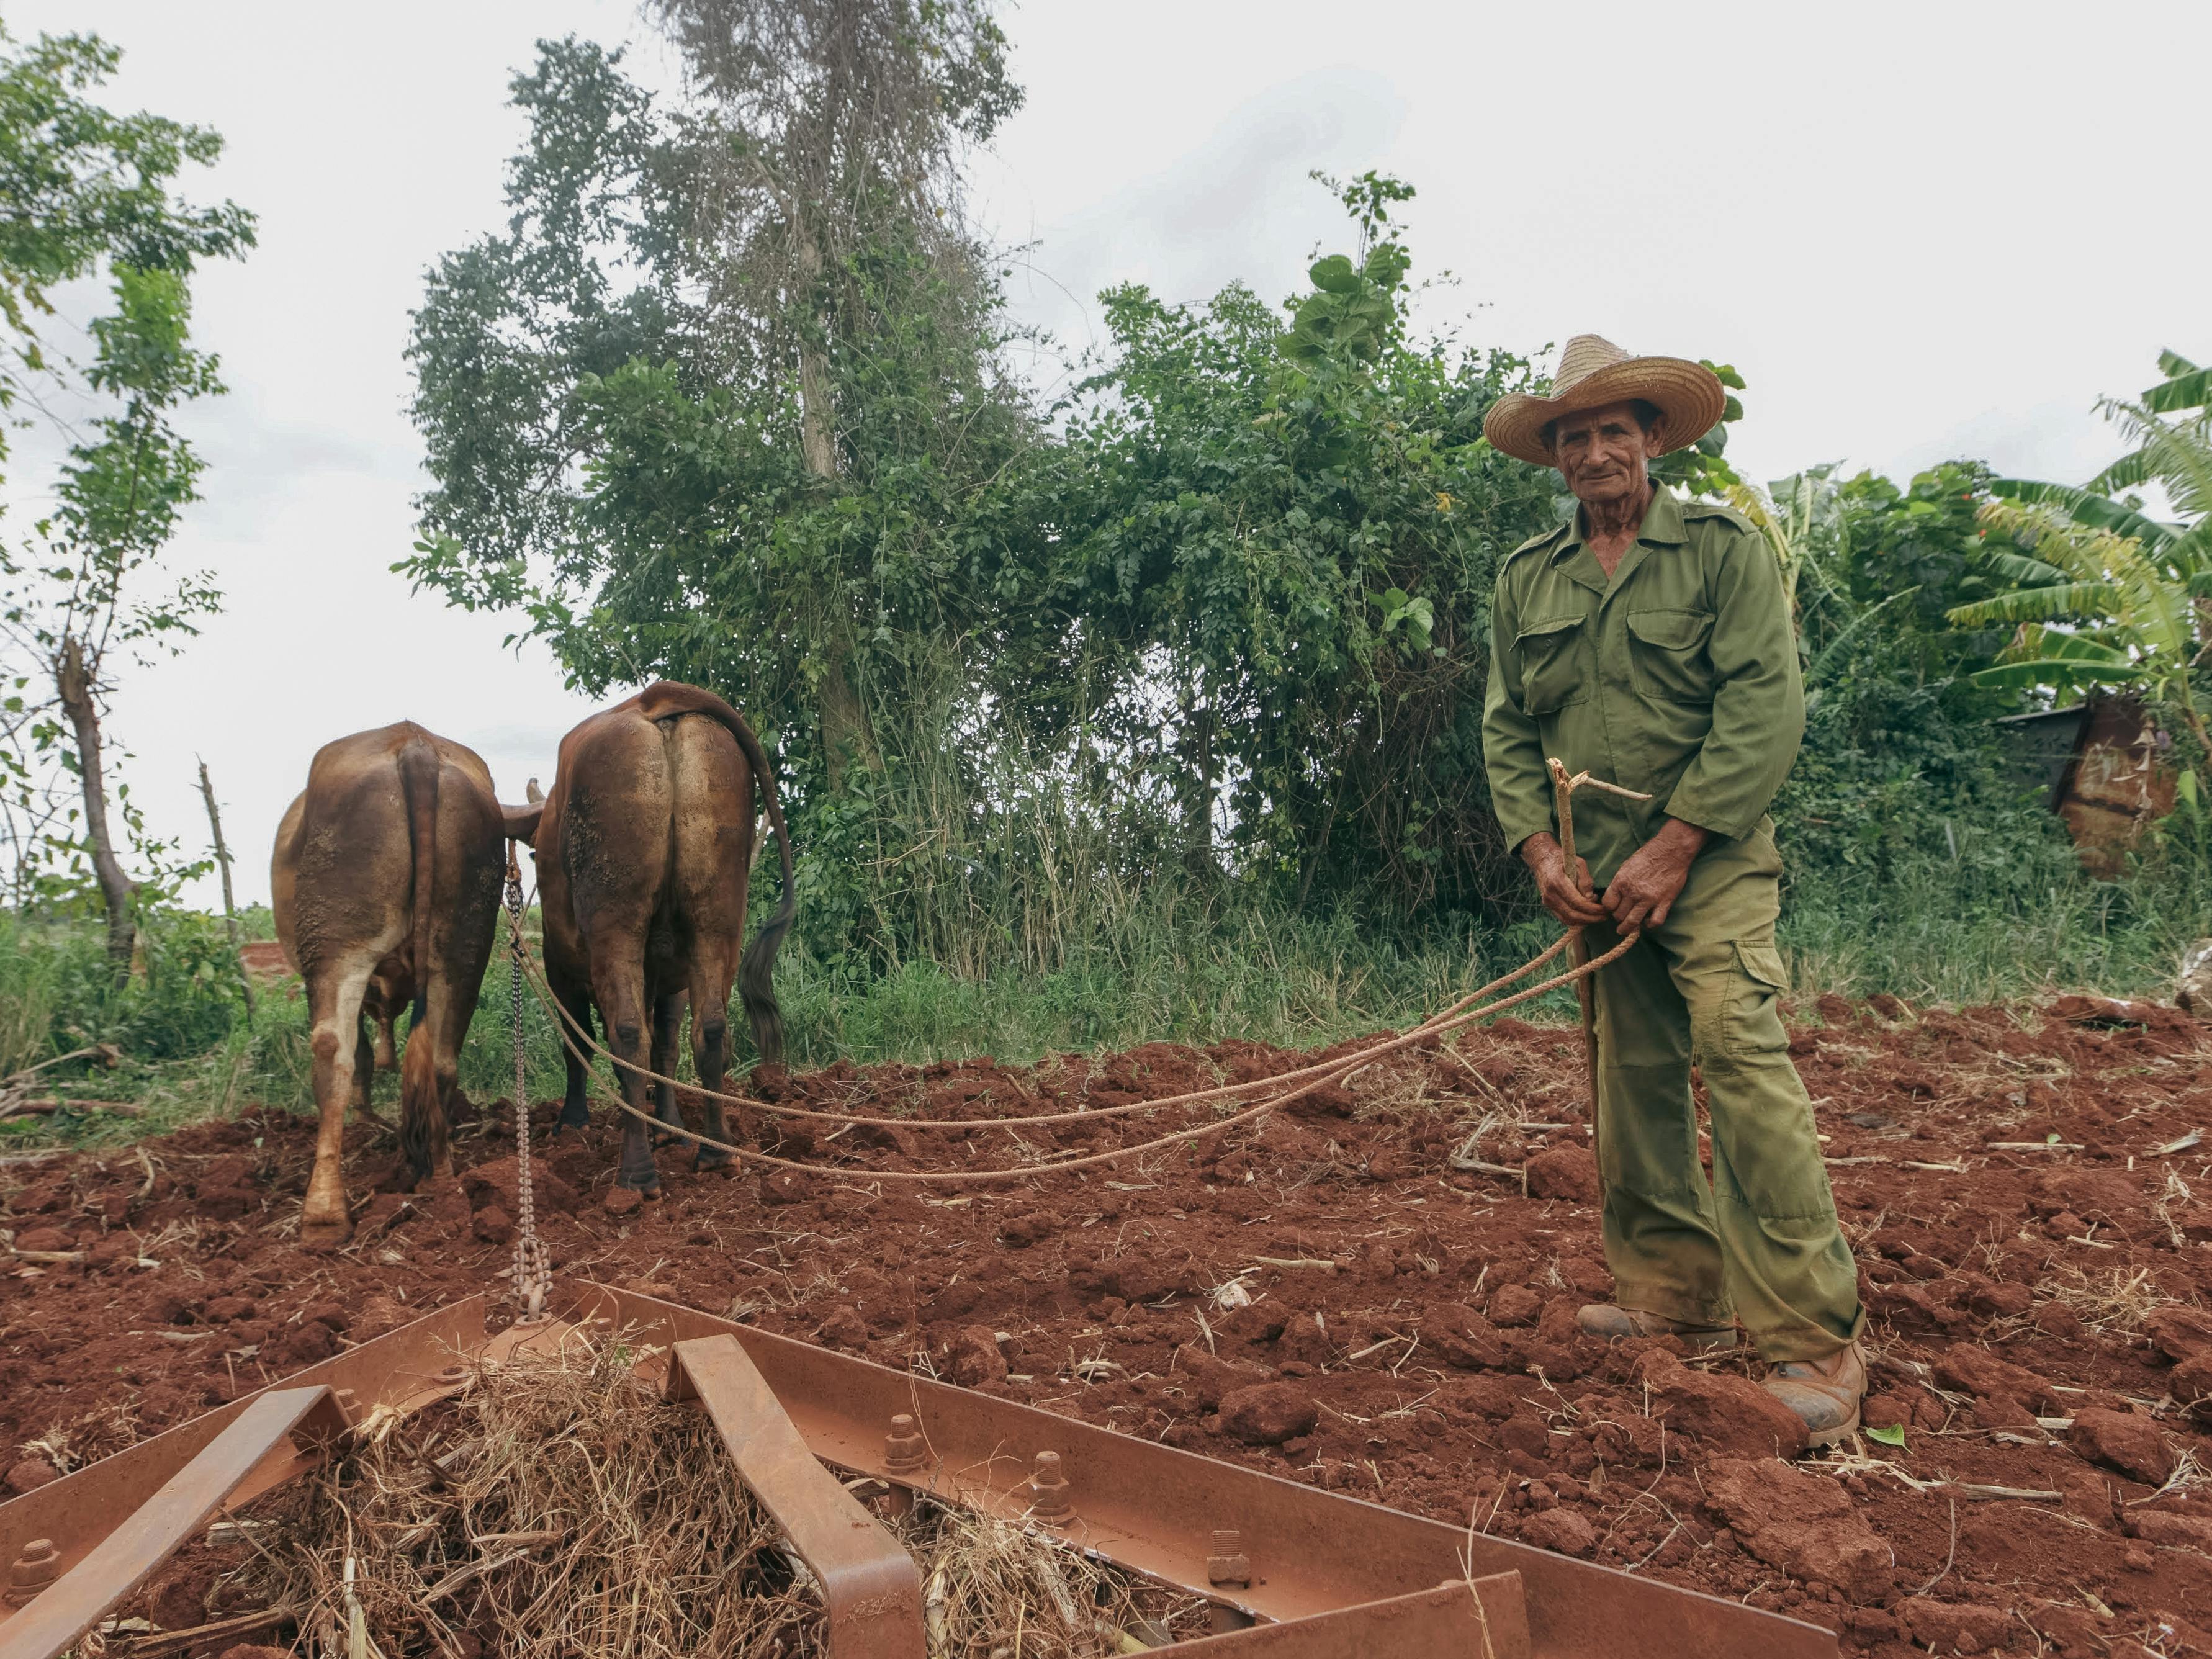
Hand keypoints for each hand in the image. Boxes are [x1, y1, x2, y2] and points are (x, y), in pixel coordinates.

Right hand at [1520, 832, 1605, 926]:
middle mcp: (1550, 894)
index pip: (1577, 903)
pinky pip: (1563, 918)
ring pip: (1568, 920)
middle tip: (1604, 916)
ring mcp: (1547, 901)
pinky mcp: (1548, 905)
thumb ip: (1585, 880)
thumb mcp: (1578, 862)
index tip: (1605, 910)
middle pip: (1573, 915)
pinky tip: (1586, 915)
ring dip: (1585, 921)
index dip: (1593, 909)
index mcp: (1557, 882)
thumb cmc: (1562, 859)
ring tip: (1597, 916)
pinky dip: (1576, 920)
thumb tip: (1590, 898)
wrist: (1542, 860)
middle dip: (1591, 918)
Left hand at [1602, 819, 1709, 933]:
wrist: (1671, 851)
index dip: (1609, 908)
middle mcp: (1633, 892)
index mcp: (1621, 881)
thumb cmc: (1648, 856)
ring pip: (1633, 922)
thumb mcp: (1626, 866)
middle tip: (1620, 918)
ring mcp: (1649, 899)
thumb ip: (1620, 882)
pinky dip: (1650, 926)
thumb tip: (1615, 896)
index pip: (1607, 903)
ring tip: (1626, 930)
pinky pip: (1655, 922)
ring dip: (1627, 929)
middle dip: (1618, 918)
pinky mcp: (1664, 902)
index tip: (1612, 909)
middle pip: (1618, 915)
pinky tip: (1648, 923)